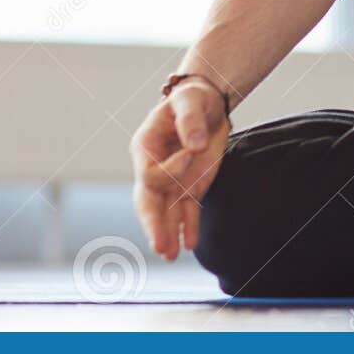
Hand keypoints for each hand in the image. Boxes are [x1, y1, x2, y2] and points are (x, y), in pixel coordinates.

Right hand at [129, 80, 230, 259]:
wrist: (208, 104)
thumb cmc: (193, 98)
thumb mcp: (191, 101)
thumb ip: (190, 121)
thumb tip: (195, 146)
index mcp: (145, 146)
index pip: (150, 171)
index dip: (170, 169)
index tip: (192, 154)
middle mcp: (153, 167)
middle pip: (147, 201)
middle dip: (154, 224)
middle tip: (160, 245)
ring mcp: (171, 180)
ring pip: (164, 211)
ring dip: (167, 233)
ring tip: (171, 255)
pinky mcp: (189, 186)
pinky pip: (186, 211)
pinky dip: (187, 226)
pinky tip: (189, 244)